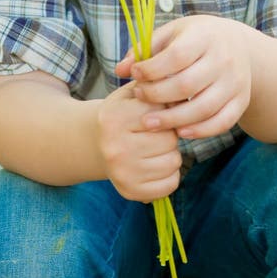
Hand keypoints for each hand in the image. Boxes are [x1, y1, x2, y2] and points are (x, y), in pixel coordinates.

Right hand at [97, 82, 180, 201]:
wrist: (95, 143)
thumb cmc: (122, 112)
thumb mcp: (132, 92)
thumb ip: (155, 85)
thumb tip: (181, 94)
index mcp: (115, 117)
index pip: (160, 112)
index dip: (166, 109)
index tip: (159, 110)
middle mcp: (115, 147)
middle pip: (169, 139)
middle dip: (170, 133)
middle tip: (159, 132)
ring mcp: (122, 172)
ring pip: (173, 161)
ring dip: (171, 153)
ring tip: (157, 147)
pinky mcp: (130, 191)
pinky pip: (171, 183)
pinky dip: (170, 174)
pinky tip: (156, 164)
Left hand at [115, 15, 251, 139]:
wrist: (238, 44)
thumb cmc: (196, 38)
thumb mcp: (173, 33)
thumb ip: (145, 49)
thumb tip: (120, 69)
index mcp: (204, 36)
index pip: (176, 57)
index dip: (151, 69)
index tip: (135, 74)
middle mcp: (224, 58)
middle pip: (187, 85)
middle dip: (157, 96)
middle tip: (139, 97)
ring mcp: (235, 81)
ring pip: (203, 108)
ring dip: (172, 120)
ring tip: (150, 122)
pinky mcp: (241, 100)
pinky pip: (221, 122)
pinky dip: (199, 131)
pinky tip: (178, 131)